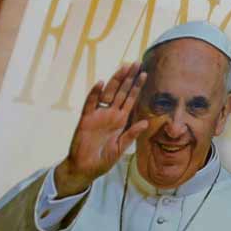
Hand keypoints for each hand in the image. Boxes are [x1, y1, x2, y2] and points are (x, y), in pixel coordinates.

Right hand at [52, 64, 148, 196]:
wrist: (85, 168)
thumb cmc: (103, 160)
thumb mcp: (120, 148)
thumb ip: (131, 134)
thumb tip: (146, 122)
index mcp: (121, 121)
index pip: (131, 100)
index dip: (137, 87)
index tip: (145, 73)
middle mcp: (110, 114)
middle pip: (121, 92)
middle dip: (129, 78)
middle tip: (136, 63)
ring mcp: (98, 115)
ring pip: (108, 93)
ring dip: (115, 81)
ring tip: (123, 67)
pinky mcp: (86, 119)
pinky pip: (90, 104)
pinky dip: (94, 94)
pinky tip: (100, 83)